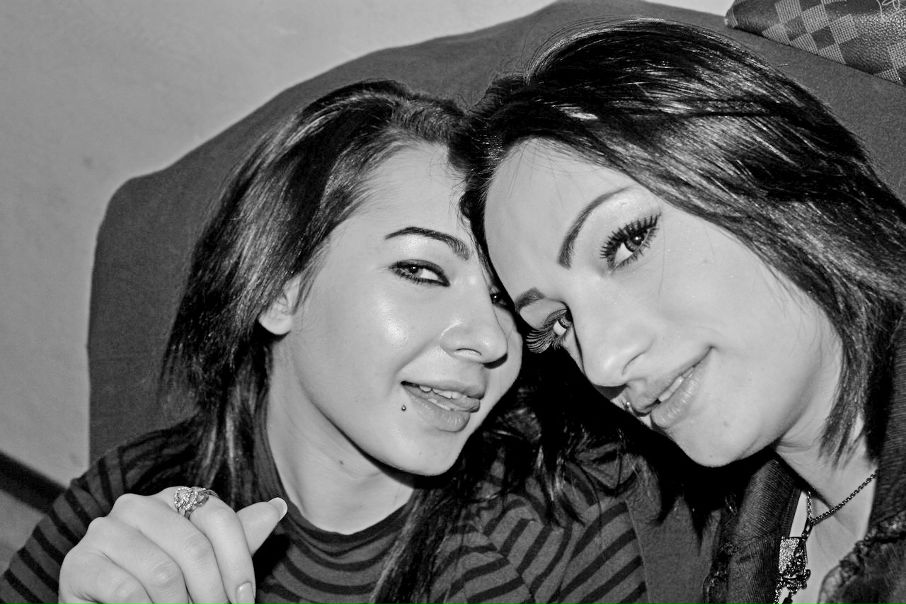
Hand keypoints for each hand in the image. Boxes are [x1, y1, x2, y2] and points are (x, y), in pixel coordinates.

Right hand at [59, 487, 286, 603]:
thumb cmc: (163, 589)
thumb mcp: (205, 562)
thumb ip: (237, 537)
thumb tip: (277, 507)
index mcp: (173, 498)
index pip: (218, 517)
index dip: (238, 561)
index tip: (245, 599)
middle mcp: (137, 505)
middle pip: (194, 546)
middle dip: (213, 593)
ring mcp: (104, 530)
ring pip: (163, 573)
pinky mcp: (80, 563)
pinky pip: (128, 592)